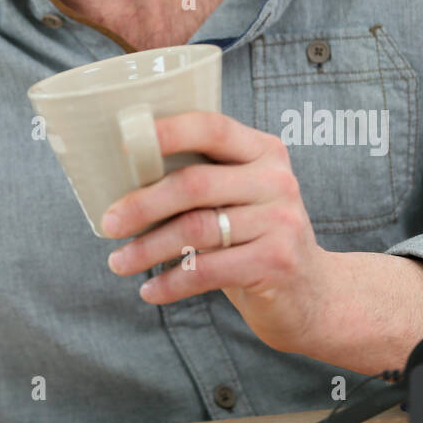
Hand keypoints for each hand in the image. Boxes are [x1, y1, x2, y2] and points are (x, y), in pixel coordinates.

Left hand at [101, 111, 330, 354]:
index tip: (123, 145)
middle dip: (142, 203)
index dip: (166, 132)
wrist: (314, 294)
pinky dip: (171, 282)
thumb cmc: (257, 237)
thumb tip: (124, 173)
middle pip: (194, 183)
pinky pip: (207, 271)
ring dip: (148, 249)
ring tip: (118, 262)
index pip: (211, 127)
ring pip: (195, 229)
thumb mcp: (241, 196)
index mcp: (263, 150)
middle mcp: (276, 180)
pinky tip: (150, 290)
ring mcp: (280, 221)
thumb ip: (204, 177)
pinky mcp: (276, 262)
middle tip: (108, 223)